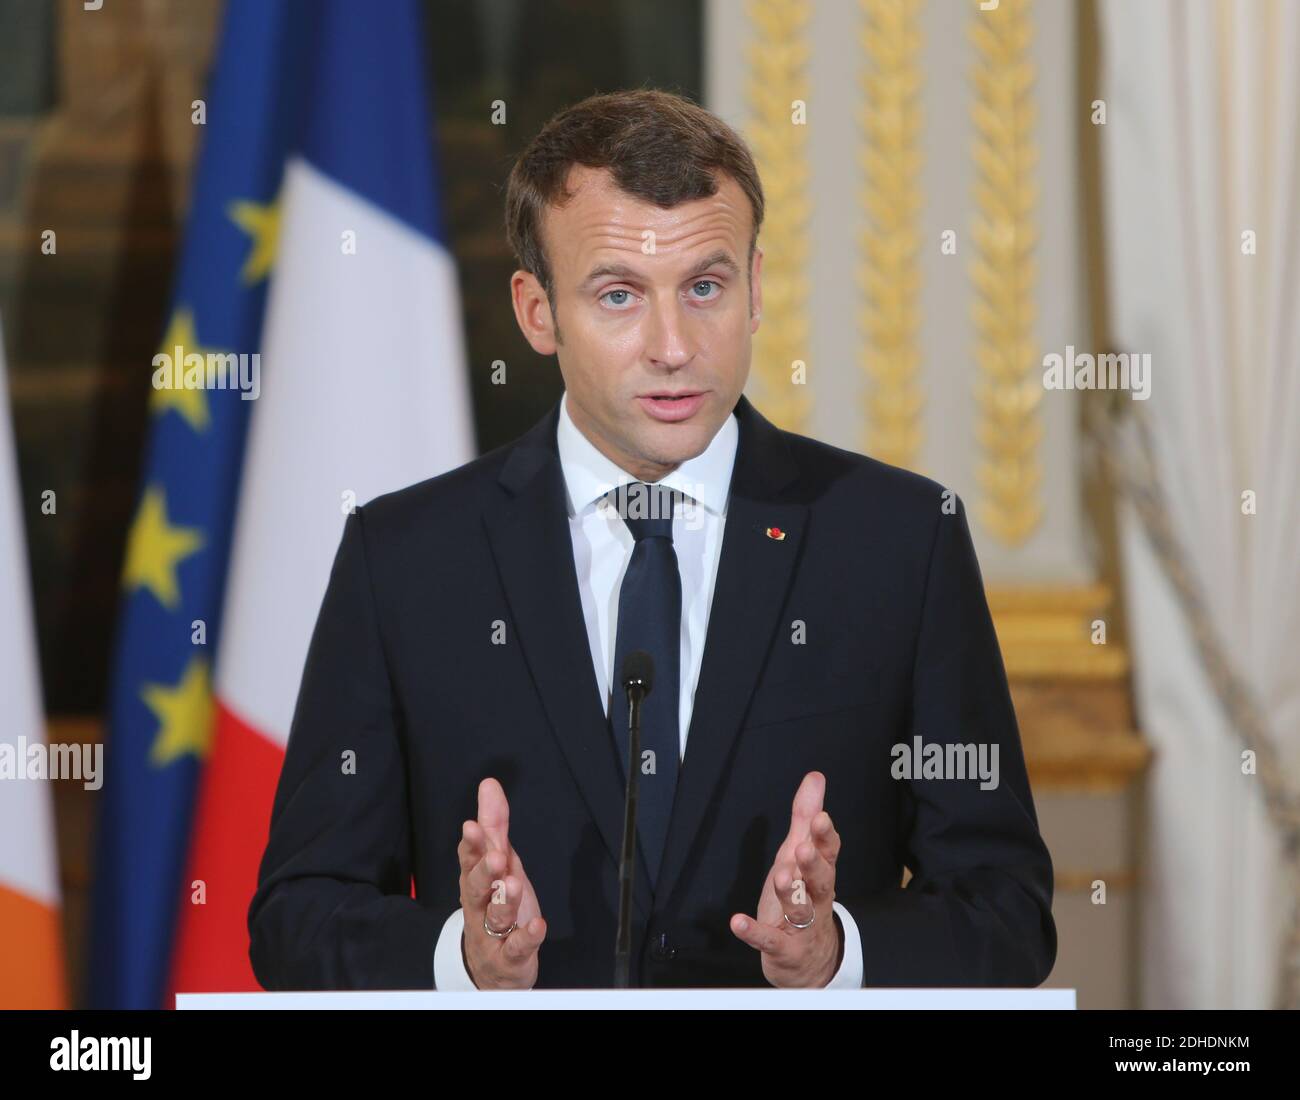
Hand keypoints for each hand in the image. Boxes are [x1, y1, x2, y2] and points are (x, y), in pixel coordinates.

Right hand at [458, 777, 546, 988]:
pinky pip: (516, 948)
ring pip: (495, 917)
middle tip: (495, 856)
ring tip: (514, 886)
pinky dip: (527, 937)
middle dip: (484, 871)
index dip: (472, 844)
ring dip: (504, 901)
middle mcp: (480, 905)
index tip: (472, 826)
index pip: (469, 859)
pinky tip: (537, 925)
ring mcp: (492, 933)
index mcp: (476, 880)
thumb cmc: (494, 904)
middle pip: (477, 888)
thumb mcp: (497, 861)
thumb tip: (489, 785)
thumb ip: (494, 824)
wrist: (492, 965)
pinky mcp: (509, 957)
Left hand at [729, 770, 843, 986]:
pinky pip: (769, 940)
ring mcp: (801, 926)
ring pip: (800, 910)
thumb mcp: (801, 855)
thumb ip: (806, 818)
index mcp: (819, 874)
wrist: (809, 960)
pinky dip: (753, 932)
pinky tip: (738, 922)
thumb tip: (815, 778)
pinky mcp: (783, 948)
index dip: (826, 836)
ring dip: (790, 894)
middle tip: (804, 848)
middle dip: (813, 864)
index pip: (829, 854)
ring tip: (779, 876)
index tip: (822, 817)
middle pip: (821, 881)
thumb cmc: (803, 898)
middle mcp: (815, 899)